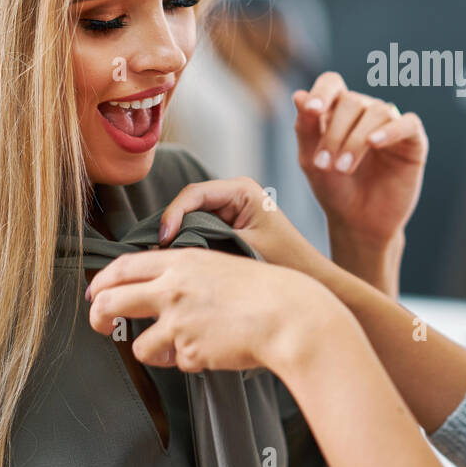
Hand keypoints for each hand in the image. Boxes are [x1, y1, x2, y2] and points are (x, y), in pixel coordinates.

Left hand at [84, 247, 344, 374]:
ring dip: (155, 350)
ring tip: (181, 347)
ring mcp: (177, 321)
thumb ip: (188, 274)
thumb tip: (160, 288)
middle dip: (98, 316)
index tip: (97, 292)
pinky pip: (176, 363)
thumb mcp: (221, 266)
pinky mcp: (187, 350)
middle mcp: (173, 288)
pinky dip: (189, 361)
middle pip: (112, 300)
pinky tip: (213, 350)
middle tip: (100, 325)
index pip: (125, 265)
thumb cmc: (266, 291)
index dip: (104, 280)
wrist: (289, 316)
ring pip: (139, 345)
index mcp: (182, 262)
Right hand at [158, 176, 328, 276]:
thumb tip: (170, 247)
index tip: (162, 239)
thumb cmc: (285, 261)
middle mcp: (234, 193)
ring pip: (190, 217)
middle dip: (171, 226)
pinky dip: (188, 242)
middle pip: (188, 204)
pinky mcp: (228, 224)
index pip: (194, 194)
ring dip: (178, 236)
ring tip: (162, 258)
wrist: (309, 276)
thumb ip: (208, 241)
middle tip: (156, 252)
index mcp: (242, 190)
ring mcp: (231, 208)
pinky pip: (199, 228)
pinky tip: (178, 260)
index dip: (173, 214)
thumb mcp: (244, 247)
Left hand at [295, 71, 427, 246]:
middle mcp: (365, 112)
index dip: (322, 92)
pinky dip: (391, 130)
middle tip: (326, 165)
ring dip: (356, 139)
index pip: (332, 83)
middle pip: (353, 101)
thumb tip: (298, 95)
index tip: (312, 111)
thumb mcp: (311, 161)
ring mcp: (390, 124)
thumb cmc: (334, 190)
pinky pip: (408, 123)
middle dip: (335, 133)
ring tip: (343, 168)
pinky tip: (374, 143)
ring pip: (377, 112)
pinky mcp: (413, 141)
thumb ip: (305, 128)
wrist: (358, 223)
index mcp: (338, 111)